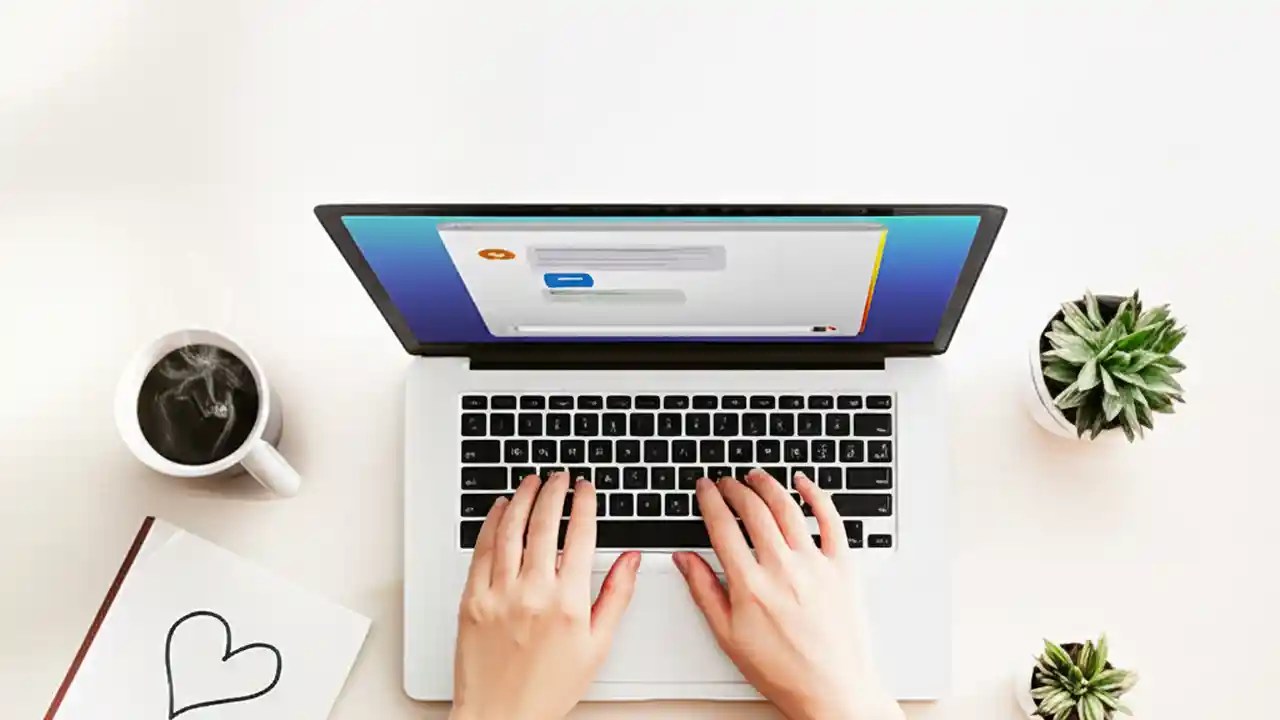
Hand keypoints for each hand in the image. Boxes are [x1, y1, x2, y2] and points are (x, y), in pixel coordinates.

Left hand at [451, 472, 640, 719]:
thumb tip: (631, 559)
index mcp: (567, 602)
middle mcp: (532, 592)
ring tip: (531, 482)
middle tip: (559, 477)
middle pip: (544, 524)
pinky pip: (481, 551)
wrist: (501, 716)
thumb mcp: (597, 645)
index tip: (586, 488)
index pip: (580, 536)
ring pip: (510, 530)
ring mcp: (498, 594)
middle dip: (554, 492)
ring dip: (522, 499)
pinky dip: (491, 524)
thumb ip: (616, 596)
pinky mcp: (471, 600)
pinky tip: (500, 510)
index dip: (584, 504)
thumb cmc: (549, 688)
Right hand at [673, 470, 903, 719]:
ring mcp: (815, 564)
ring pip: (787, 507)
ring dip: (767, 485)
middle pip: (753, 509)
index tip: (704, 487)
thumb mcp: (728, 635)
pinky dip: (816, 495)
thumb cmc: (783, 670)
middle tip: (726, 481)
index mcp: (750, 584)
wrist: (833, 690)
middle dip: (734, 488)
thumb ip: (703, 591)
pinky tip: (804, 484)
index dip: (710, 500)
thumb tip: (684, 559)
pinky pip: (831, 519)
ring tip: (756, 476)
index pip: (722, 526)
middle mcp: (782, 568)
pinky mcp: (843, 566)